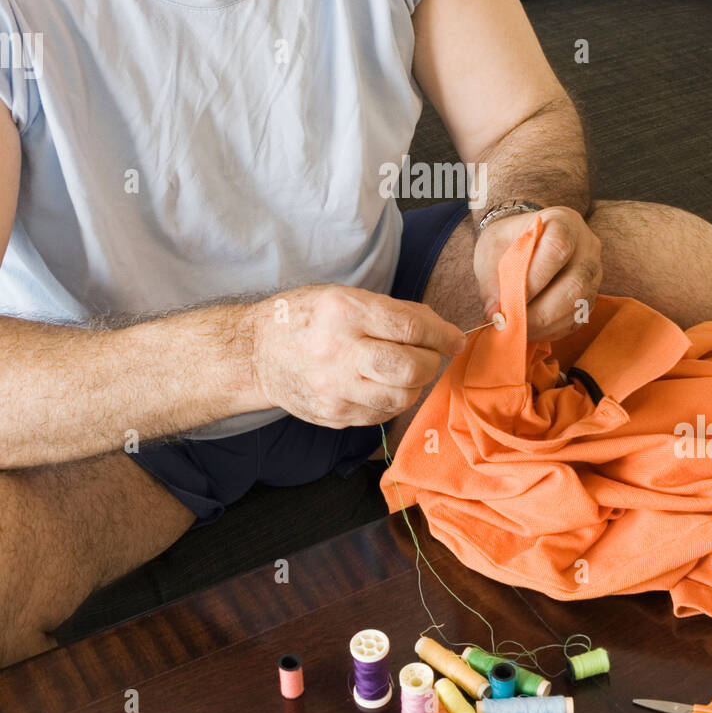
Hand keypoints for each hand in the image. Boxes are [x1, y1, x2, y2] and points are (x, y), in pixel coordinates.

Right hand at [247, 284, 466, 427]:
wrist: (256, 354)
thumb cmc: (305, 318)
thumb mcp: (344, 296)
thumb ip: (393, 312)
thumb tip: (441, 330)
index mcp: (344, 313)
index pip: (410, 329)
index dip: (442, 335)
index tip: (455, 338)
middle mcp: (339, 353)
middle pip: (410, 368)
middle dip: (430, 362)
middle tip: (428, 354)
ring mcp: (335, 390)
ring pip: (401, 397)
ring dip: (414, 384)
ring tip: (404, 370)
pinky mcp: (334, 415)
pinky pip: (382, 414)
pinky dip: (393, 400)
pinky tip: (382, 385)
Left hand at [474, 206, 601, 341]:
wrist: (527, 240)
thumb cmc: (510, 240)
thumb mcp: (493, 247)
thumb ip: (491, 277)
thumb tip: (495, 312)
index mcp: (563, 223)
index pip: (557, 248)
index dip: (534, 278)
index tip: (510, 300)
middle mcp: (587, 247)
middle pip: (574, 284)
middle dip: (540, 312)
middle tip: (511, 324)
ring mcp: (594, 274)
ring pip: (578, 306)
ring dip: (545, 325)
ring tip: (518, 330)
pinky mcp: (591, 297)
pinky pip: (577, 320)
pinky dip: (552, 330)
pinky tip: (531, 330)